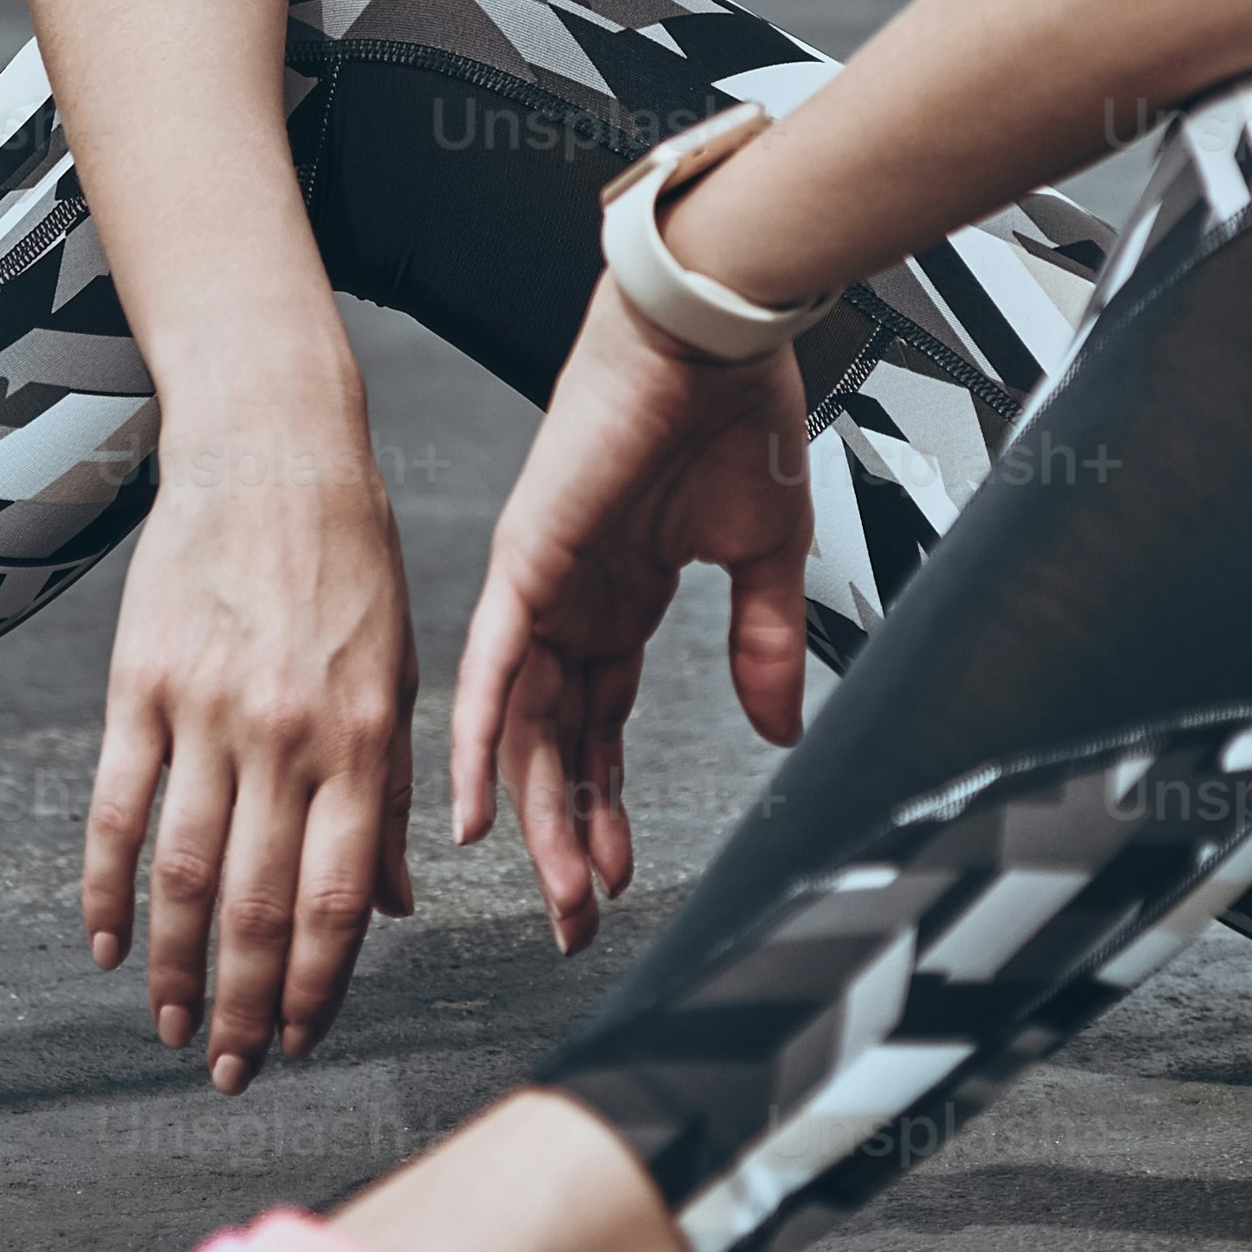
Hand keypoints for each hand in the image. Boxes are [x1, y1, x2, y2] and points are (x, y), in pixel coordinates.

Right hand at [82, 361, 420, 1092]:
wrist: (272, 456)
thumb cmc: (350, 570)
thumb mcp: (398, 680)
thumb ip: (388, 797)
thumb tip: (393, 909)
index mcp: (360, 743)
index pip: (340, 899)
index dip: (319, 986)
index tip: (302, 1043)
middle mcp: (284, 739)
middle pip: (256, 905)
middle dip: (244, 1005)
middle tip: (230, 1072)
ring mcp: (206, 715)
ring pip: (181, 874)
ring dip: (172, 967)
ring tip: (168, 1027)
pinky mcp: (139, 688)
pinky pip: (115, 809)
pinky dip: (106, 889)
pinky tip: (105, 946)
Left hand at [453, 280, 821, 952]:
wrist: (714, 333)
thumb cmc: (735, 411)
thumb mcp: (766, 556)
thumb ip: (764, 646)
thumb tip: (777, 728)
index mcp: (622, 598)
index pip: (603, 727)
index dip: (607, 805)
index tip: (617, 876)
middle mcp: (570, 600)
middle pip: (555, 746)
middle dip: (566, 837)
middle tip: (574, 918)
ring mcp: (542, 584)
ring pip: (525, 727)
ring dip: (536, 815)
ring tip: (554, 893)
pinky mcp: (526, 560)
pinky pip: (494, 668)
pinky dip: (482, 741)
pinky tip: (474, 808)